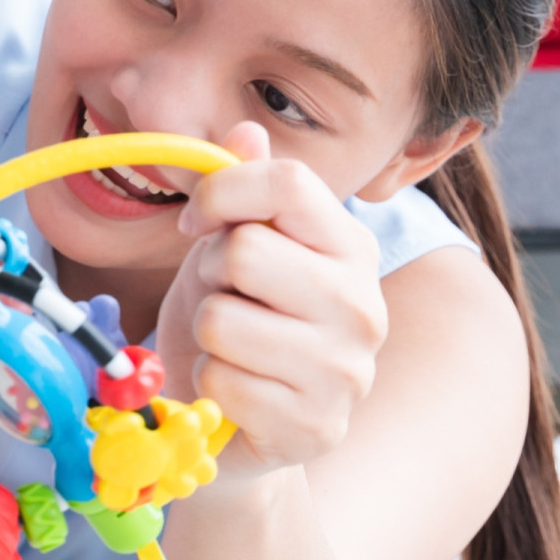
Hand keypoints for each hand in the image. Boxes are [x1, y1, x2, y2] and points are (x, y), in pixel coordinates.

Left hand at [154, 122, 387, 475]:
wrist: (244, 424)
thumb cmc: (238, 321)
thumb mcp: (234, 246)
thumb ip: (244, 190)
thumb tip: (246, 131)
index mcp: (349, 246)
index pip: (287, 183)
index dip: (220, 194)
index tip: (197, 222)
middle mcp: (362, 305)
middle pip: (243, 252)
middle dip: (209, 275)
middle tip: (222, 297)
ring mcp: (346, 372)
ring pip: (220, 321)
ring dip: (205, 334)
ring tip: (230, 346)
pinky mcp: (316, 427)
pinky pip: (220, 381)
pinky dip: (209, 385)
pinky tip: (236, 392)